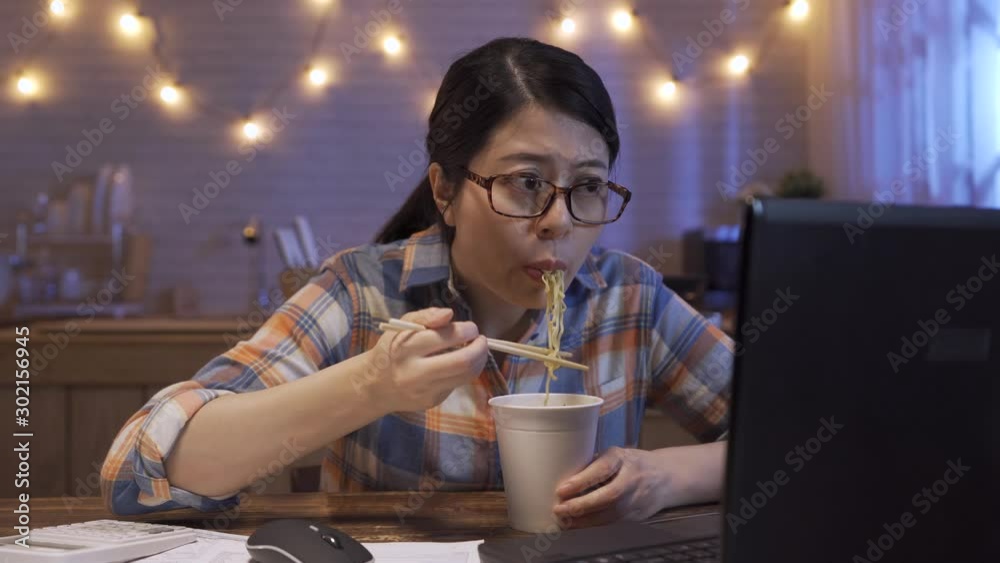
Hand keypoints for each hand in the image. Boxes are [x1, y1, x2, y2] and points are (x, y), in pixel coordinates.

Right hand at [361, 307, 487, 412]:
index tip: (470, 328)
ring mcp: (425, 390)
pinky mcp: (432, 402)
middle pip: (463, 361)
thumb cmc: (392, 349)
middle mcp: (416, 372)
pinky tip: (457, 365)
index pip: (447, 337)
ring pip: (466, 376)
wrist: (376, 385)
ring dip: (478, 361)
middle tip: (481, 340)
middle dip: (480, 348)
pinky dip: (463, 372)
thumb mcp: (402, 326)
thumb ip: (426, 316)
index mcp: (407, 347)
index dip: (467, 330)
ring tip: (476, 351)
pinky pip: (457, 385)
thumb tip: (449, 314)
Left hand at [552, 447, 667, 527]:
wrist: (666, 477)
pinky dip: (594, 524)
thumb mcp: (617, 455)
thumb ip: (595, 464)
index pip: (603, 469)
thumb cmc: (632, 463)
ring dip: (585, 519)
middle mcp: (633, 478)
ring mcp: (637, 498)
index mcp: (624, 458)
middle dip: (582, 505)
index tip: (562, 489)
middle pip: (609, 496)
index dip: (582, 480)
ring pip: (611, 513)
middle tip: (560, 509)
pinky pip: (614, 521)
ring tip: (564, 520)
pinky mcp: (638, 515)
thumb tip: (563, 475)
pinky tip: (579, 524)